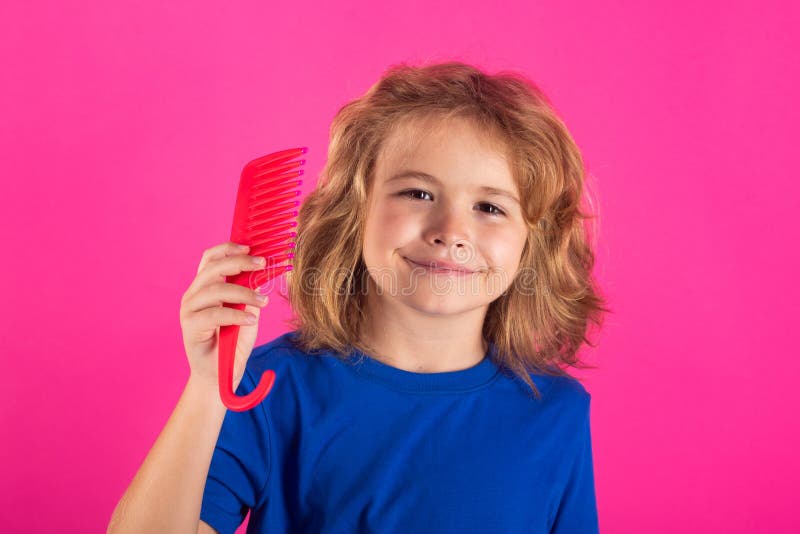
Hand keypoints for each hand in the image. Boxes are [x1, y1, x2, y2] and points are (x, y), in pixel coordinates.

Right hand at [179, 241, 269, 389]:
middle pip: (212, 269)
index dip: (229, 249)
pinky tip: (250, 320)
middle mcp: (193, 295)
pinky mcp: (190, 328)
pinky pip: (214, 314)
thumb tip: (262, 273)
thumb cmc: (233, 344)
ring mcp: (189, 311)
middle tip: (262, 265)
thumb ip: (250, 294)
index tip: (251, 247)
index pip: (210, 259)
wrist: (221, 377)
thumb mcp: (247, 313)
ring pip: (215, 290)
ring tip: (263, 302)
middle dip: (239, 262)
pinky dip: (236, 314)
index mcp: (204, 288)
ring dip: (244, 293)